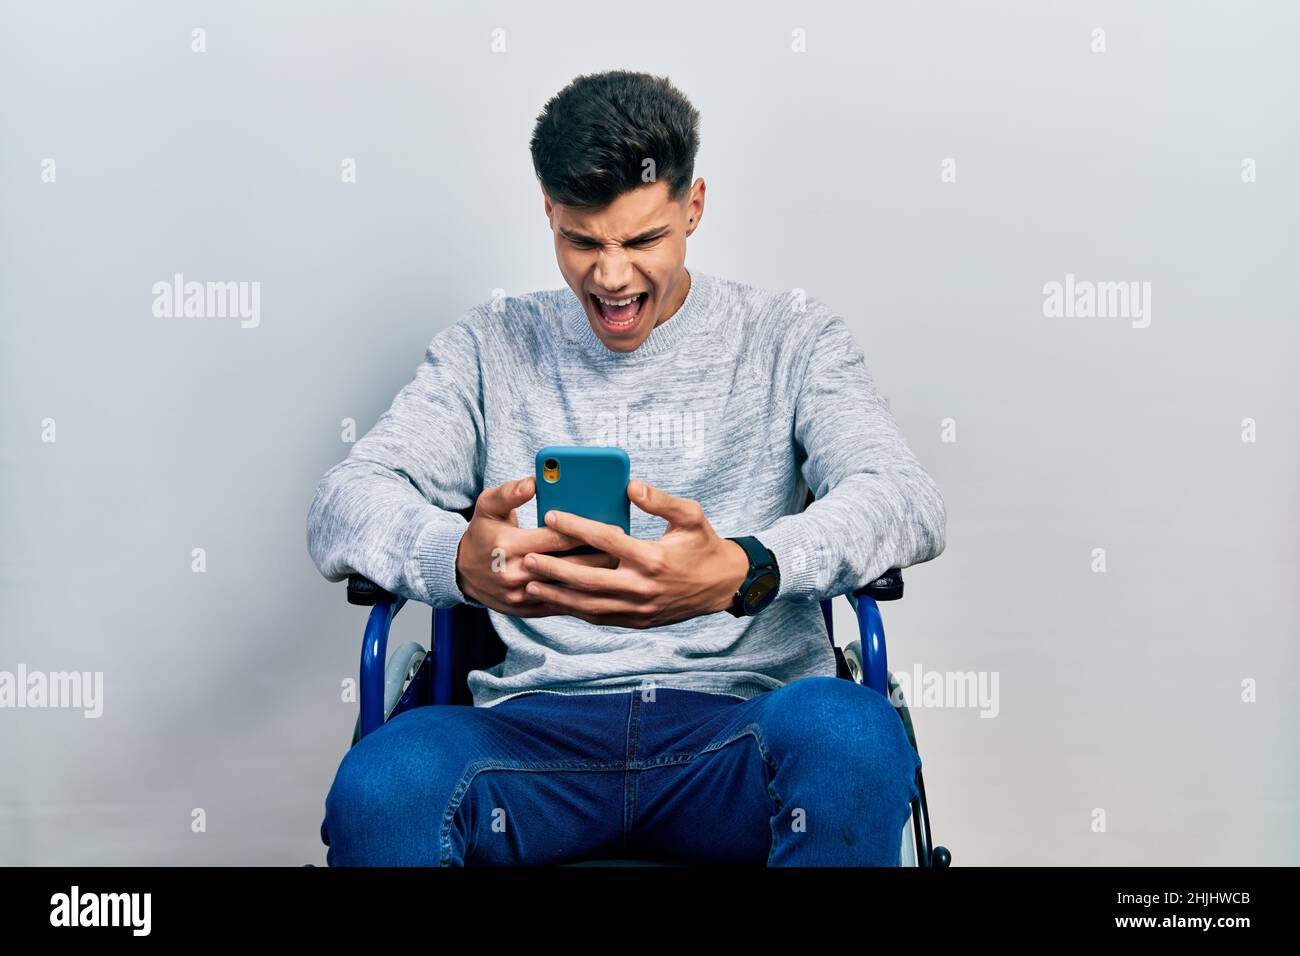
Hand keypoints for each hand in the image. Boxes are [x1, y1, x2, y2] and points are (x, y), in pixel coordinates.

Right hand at [455, 476, 616, 616]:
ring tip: (619, 569)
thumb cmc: (481, 533)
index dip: (585, 533)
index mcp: (509, 546)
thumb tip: (534, 482)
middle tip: (626, 551)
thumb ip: (510, 493)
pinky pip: (559, 605)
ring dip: (594, 580)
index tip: (612, 528)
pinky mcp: (526, 610)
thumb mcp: (487, 506)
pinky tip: (600, 589)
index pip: (556, 539)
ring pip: (566, 588)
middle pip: (567, 566)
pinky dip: (581, 597)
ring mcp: (521, 595)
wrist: (461, 573)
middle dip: (598, 558)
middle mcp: (515, 574)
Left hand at [521, 478, 750, 628]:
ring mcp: (640, 608)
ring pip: (590, 605)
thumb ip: (660, 500)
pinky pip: (601, 618)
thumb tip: (631, 485)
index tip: (552, 516)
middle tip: (528, 560)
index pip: (606, 539)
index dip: (576, 527)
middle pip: (589, 580)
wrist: (723, 586)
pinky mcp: (639, 621)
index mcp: (653, 557)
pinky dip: (577, 611)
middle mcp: (643, 586)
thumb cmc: (704, 545)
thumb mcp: (691, 515)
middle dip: (555, 570)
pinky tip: (558, 602)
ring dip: (558, 597)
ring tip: (531, 587)